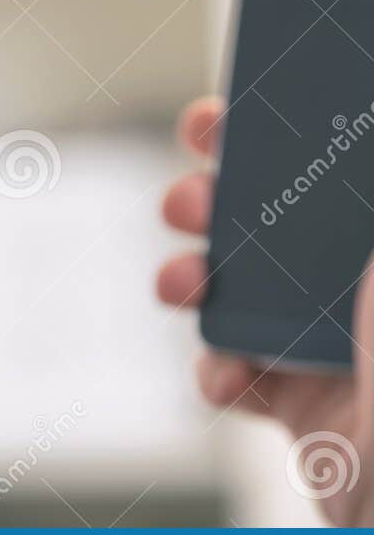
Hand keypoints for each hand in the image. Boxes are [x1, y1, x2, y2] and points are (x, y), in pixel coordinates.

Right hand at [159, 97, 373, 524]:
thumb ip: (372, 274)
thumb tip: (353, 186)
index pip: (345, 186)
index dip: (289, 139)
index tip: (226, 118)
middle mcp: (370, 308)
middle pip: (292, 227)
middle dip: (228, 208)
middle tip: (188, 201)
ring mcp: (348, 359)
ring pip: (258, 294)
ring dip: (205, 283)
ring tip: (180, 284)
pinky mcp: (312, 416)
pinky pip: (247, 373)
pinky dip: (218, 371)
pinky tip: (224, 380)